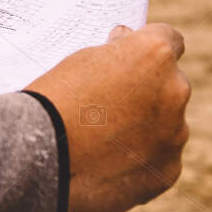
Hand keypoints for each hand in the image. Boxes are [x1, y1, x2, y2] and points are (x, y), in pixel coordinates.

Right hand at [26, 23, 190, 211]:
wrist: (36, 155)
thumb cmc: (53, 101)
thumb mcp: (80, 62)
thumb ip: (115, 54)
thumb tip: (126, 42)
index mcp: (155, 55)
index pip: (169, 40)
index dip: (148, 52)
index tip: (136, 61)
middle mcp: (176, 90)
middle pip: (171, 86)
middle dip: (149, 94)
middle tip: (111, 109)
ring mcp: (175, 134)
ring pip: (168, 127)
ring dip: (146, 131)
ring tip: (102, 144)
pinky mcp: (168, 170)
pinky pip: (160, 161)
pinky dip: (141, 163)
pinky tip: (109, 167)